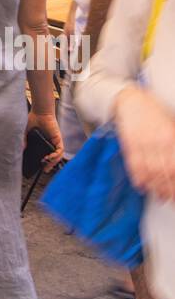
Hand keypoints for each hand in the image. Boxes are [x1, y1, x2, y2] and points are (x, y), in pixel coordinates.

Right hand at [25, 111, 63, 169]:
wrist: (39, 112)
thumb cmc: (33, 120)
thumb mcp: (25, 133)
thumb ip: (24, 141)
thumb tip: (22, 150)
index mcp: (43, 142)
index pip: (45, 155)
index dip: (44, 162)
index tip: (39, 167)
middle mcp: (50, 143)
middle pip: (54, 158)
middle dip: (50, 165)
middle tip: (45, 170)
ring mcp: (55, 141)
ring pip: (58, 156)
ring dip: (53, 162)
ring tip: (46, 165)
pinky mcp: (58, 139)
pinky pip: (60, 150)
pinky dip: (56, 155)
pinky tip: (50, 157)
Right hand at [115, 86, 174, 200]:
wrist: (129, 99)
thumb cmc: (152, 110)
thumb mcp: (170, 123)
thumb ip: (173, 142)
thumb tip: (174, 163)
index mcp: (169, 135)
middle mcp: (155, 141)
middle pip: (164, 172)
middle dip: (169, 189)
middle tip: (172, 199)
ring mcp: (140, 144)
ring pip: (149, 172)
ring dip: (155, 187)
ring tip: (161, 197)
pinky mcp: (128, 145)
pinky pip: (133, 165)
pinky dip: (138, 178)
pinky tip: (143, 186)